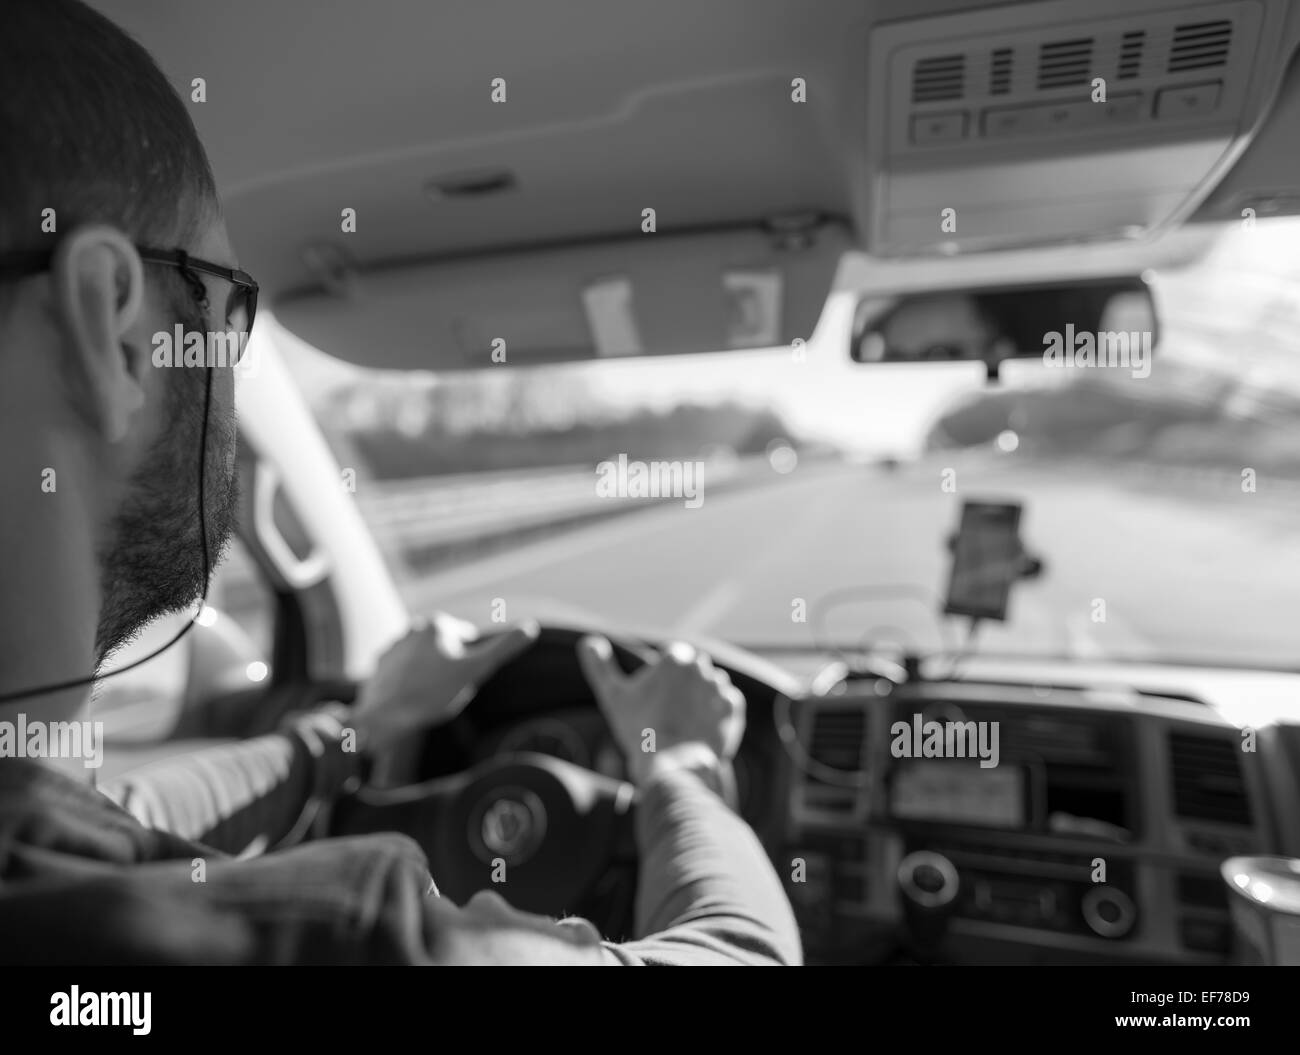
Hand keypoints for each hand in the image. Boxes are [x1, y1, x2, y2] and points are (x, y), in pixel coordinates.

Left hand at [354, 613, 538, 752]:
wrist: (386, 716)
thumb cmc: (432, 693)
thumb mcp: (475, 670)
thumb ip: (504, 648)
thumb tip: (532, 627)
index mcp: (438, 625)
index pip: (466, 638)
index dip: (468, 661)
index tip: (460, 679)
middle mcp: (412, 629)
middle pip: (443, 648)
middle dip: (447, 665)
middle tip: (444, 690)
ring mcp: (393, 646)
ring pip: (421, 659)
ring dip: (427, 672)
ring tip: (426, 696)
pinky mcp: (379, 665)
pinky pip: (400, 671)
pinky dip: (406, 682)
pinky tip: (409, 699)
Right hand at [576, 635, 744, 785]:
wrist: (672, 766)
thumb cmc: (640, 729)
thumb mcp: (613, 696)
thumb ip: (600, 666)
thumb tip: (587, 642)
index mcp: (676, 658)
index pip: (674, 654)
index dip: (665, 672)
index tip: (657, 693)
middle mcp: (702, 668)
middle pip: (695, 668)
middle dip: (685, 682)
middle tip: (670, 708)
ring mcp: (719, 689)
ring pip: (712, 683)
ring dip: (703, 695)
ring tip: (686, 719)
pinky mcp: (733, 710)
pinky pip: (729, 702)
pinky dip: (719, 710)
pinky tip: (704, 723)